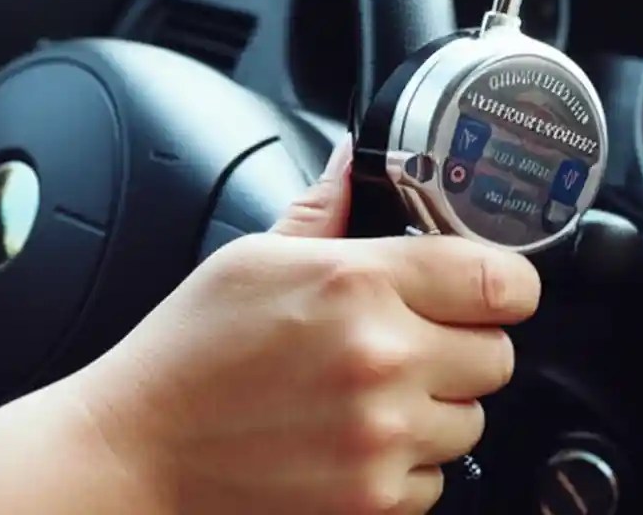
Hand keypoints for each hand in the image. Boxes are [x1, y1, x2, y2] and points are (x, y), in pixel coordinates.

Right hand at [71, 137, 541, 513]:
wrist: (138, 451)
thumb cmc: (188, 354)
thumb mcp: (253, 258)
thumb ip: (324, 211)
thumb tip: (356, 161)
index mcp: (358, 283)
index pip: (503, 280)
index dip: (503, 283)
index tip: (487, 291)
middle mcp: (382, 359)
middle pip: (498, 355)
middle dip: (461, 347)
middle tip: (406, 346)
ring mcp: (382, 437)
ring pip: (470, 420)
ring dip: (434, 409)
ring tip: (365, 397)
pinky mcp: (375, 500)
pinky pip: (436, 480)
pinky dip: (405, 466)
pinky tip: (350, 443)